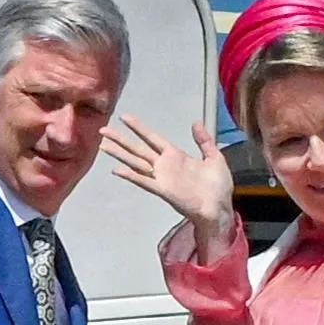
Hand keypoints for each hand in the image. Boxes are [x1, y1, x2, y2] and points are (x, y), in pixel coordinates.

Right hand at [104, 115, 237, 252]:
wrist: (220, 207)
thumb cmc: (218, 187)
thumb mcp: (214, 157)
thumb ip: (204, 141)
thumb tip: (195, 123)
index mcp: (176, 156)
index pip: (152, 138)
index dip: (138, 128)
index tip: (124, 117)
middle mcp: (165, 166)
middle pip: (137, 149)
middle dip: (120, 139)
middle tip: (103, 129)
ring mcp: (162, 178)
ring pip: (136, 163)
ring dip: (119, 154)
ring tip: (103, 145)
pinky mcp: (164, 190)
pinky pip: (144, 181)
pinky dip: (131, 175)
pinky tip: (117, 170)